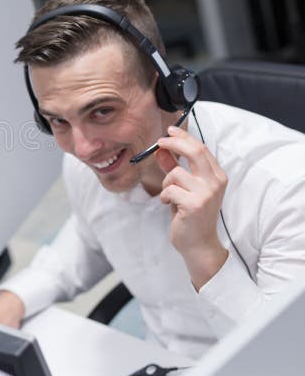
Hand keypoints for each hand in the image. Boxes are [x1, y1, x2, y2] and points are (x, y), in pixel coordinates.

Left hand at [156, 125, 227, 289]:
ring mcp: (207, 193)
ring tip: (169, 196)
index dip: (184, 137)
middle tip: (159, 142)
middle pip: (194, 151)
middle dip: (174, 143)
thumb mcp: (183, 188)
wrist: (199, 244)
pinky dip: (164, 196)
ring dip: (165, 183)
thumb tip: (161, 150)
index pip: (201, 148)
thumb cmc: (190, 215)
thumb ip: (174, 168)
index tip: (170, 131)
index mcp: (217, 176)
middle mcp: (215, 182)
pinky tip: (170, 205)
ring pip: (175, 173)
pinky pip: (169, 190)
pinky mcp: (194, 204)